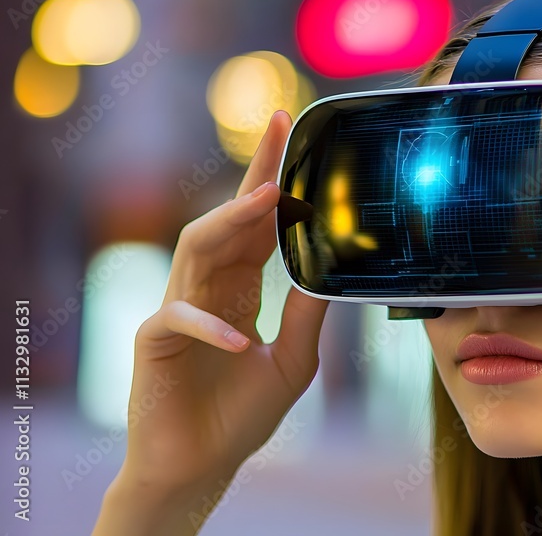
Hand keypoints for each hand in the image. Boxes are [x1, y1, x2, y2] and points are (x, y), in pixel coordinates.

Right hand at [94, 112, 329, 534]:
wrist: (201, 464)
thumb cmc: (243, 414)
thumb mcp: (294, 360)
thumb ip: (309, 315)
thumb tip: (334, 268)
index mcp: (239, 286)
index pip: (258, 224)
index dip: (274, 181)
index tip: (293, 136)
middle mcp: (208, 287)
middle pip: (227, 218)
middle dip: (254, 175)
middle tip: (280, 130)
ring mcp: (178, 307)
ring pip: (196, 246)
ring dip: (233, 221)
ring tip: (270, 199)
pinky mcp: (154, 340)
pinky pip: (178, 317)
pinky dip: (210, 326)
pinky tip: (241, 343)